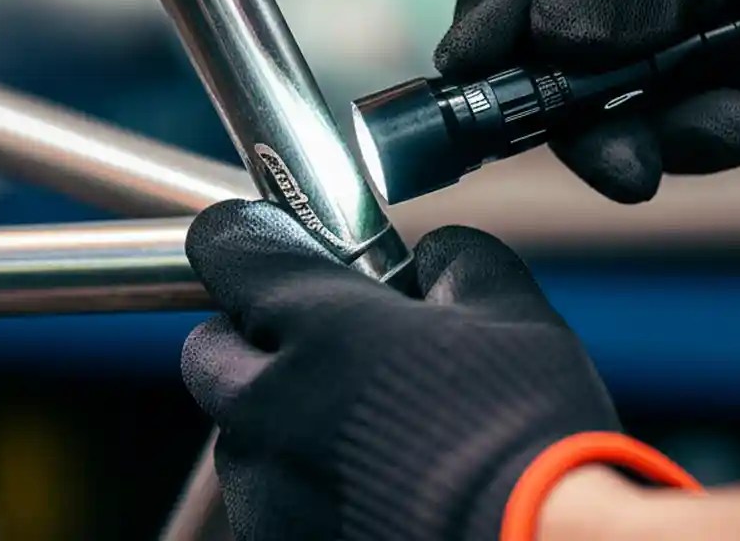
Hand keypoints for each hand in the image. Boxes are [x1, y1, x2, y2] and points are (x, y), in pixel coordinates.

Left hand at [181, 200, 619, 540]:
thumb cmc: (529, 441)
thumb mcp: (515, 317)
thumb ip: (456, 265)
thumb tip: (436, 262)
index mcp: (320, 327)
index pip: (230, 249)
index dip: (247, 242)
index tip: (268, 246)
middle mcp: (268, 406)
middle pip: (210, 350)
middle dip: (251, 341)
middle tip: (323, 350)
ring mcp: (264, 488)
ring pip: (238, 433)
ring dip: (277, 419)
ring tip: (360, 435)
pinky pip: (265, 498)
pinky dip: (298, 487)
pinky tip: (367, 489)